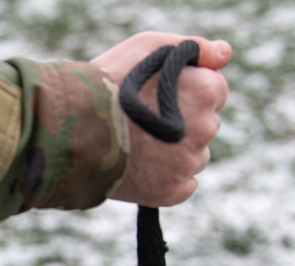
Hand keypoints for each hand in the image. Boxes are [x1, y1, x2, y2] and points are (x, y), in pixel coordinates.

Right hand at [93, 32, 231, 206]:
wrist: (71, 128)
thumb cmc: (107, 82)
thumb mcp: (148, 46)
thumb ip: (193, 47)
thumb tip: (224, 55)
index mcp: (206, 91)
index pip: (215, 91)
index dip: (187, 91)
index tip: (158, 94)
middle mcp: (204, 128)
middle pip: (204, 125)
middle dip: (182, 122)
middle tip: (141, 119)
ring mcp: (187, 163)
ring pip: (193, 156)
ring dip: (173, 151)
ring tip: (135, 144)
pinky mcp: (170, 190)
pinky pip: (183, 186)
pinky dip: (167, 179)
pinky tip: (142, 167)